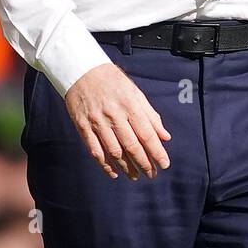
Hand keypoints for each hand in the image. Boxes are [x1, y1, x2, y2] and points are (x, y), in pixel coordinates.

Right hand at [64, 63, 171, 180]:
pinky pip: (95, 150)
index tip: (164, 164)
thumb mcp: (136, 93)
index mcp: (130, 106)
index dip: (156, 152)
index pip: (147, 134)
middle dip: (144, 163)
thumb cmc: (113, 81)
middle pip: (131, 145)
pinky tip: (113, 172)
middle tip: (151, 174)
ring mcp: (97, 122)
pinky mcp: (83, 126)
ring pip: (113, 151)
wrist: (82, 71)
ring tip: (135, 176)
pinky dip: (104, 164)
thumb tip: (165, 136)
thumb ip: (151, 116)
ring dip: (126, 167)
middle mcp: (114, 115)